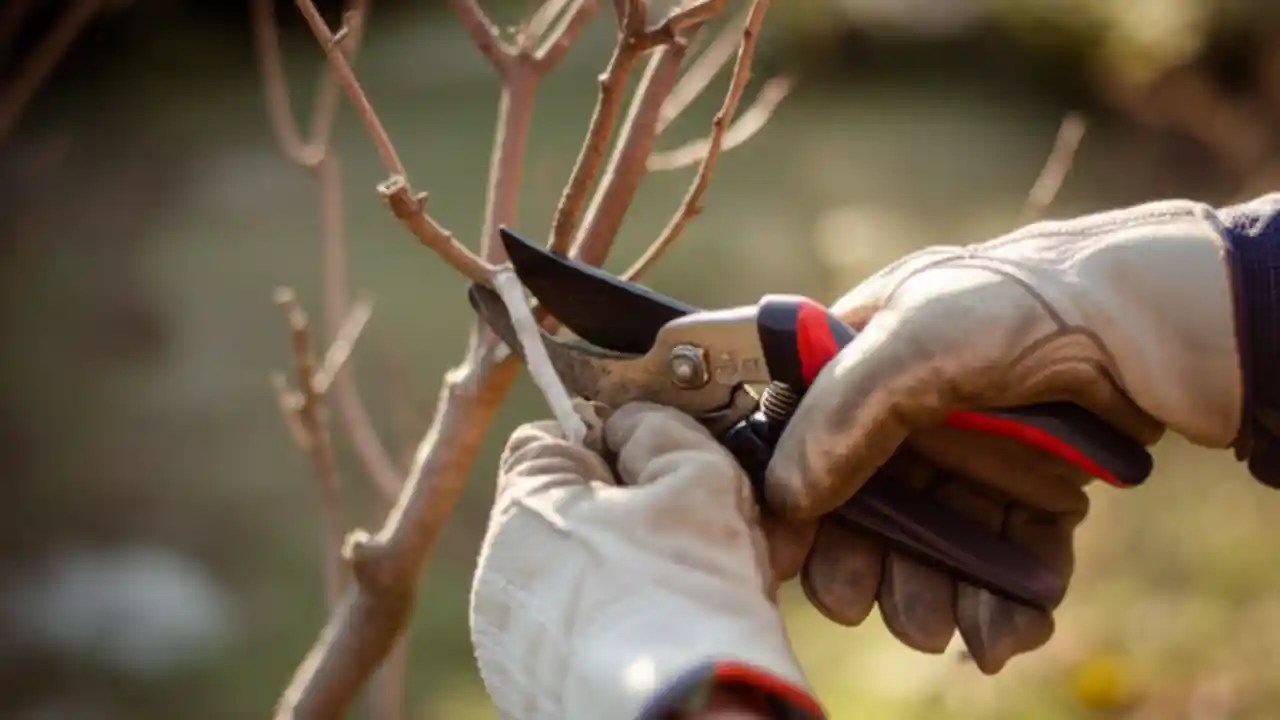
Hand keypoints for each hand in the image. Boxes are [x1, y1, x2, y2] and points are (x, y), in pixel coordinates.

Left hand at [471, 403, 819, 719]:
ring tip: (673, 605)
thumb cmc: (689, 596)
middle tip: (679, 543)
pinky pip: (566, 640)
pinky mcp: (524, 692)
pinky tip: (653, 649)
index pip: (547, 439)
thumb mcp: (698, 477)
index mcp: (524, 506)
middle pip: (559, 514)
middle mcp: (495, 574)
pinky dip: (605, 638)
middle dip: (617, 520)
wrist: (687, 719)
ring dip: (612, 581)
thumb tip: (634, 427)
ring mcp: (505, 642)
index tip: (655, 477)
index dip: (610, 447)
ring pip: (565, 581)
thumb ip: (657, 429)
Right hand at [765, 198, 1244, 672]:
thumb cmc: (1024, 306)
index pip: (808, 438)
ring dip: (930, 595)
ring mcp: (980, 452)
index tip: (790, 553)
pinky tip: (1005, 630)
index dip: (797, 499)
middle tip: (862, 607)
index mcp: (868, 356)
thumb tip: (785, 497)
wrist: (1155, 323)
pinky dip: (1002, 603)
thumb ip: (839, 413)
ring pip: (936, 543)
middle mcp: (917, 408)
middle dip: (866, 562)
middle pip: (870, 506)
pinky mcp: (1039, 490)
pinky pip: (1007, 558)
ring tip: (938, 631)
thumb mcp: (911, 340)